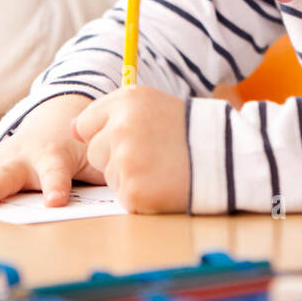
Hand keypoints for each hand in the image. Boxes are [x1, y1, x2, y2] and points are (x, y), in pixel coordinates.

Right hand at [0, 94, 101, 207]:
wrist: (57, 122)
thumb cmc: (80, 148)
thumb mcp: (98, 159)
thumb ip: (105, 173)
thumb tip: (121, 185)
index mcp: (54, 158)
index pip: (56, 174)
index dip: (56, 186)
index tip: (56, 202)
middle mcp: (21, 157)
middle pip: (4, 175)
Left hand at [73, 85, 189, 213]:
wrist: (228, 158)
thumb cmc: (191, 131)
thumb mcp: (152, 104)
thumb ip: (112, 113)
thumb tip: (72, 130)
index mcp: (126, 101)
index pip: (86, 125)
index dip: (106, 136)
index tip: (131, 138)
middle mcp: (121, 128)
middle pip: (96, 154)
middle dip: (118, 159)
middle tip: (154, 155)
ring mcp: (126, 161)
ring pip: (110, 177)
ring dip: (131, 178)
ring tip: (163, 168)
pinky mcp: (133, 192)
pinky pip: (124, 198)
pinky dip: (142, 197)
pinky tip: (165, 185)